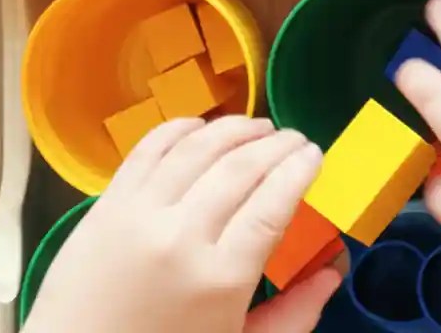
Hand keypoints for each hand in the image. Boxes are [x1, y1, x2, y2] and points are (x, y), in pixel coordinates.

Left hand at [22, 116, 340, 332]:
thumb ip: (294, 314)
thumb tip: (334, 271)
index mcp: (221, 278)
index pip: (272, 203)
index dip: (299, 170)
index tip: (314, 154)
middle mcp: (181, 237)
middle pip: (240, 168)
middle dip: (276, 144)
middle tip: (294, 138)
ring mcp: (138, 214)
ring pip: (196, 148)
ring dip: (233, 128)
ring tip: (257, 127)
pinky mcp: (106, 205)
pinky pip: (147, 149)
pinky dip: (179, 129)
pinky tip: (200, 128)